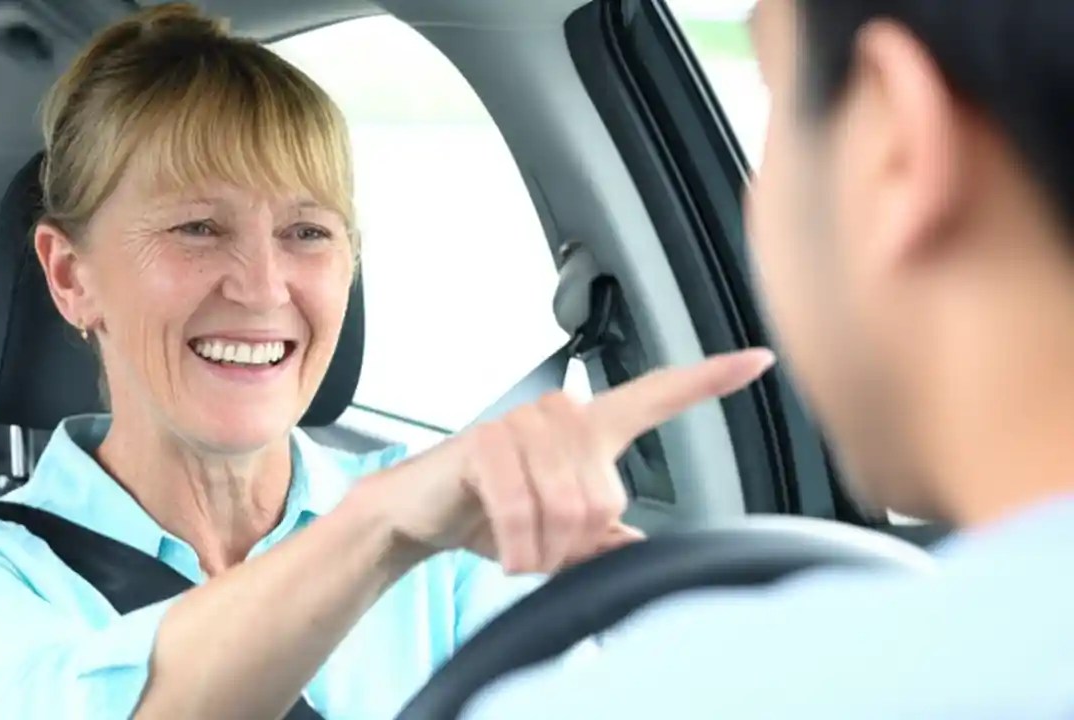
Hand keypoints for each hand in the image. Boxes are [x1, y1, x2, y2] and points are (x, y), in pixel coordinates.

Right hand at [361, 349, 775, 573]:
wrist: (421, 510)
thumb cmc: (488, 510)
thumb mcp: (553, 531)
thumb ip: (599, 537)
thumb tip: (638, 549)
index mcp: (588, 428)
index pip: (656, 395)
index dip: (709, 380)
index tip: (758, 359)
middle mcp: (562, 414)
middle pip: (606, 499)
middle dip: (572, 543)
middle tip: (539, 547)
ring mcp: (523, 423)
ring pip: (568, 508)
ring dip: (542, 550)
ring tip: (518, 547)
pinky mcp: (486, 442)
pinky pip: (522, 511)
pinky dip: (517, 547)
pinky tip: (506, 552)